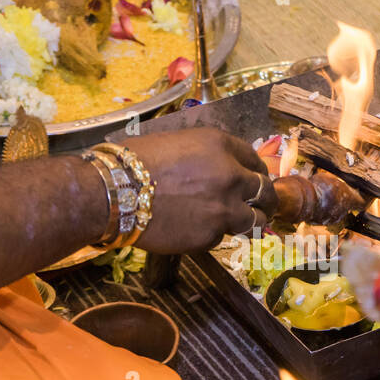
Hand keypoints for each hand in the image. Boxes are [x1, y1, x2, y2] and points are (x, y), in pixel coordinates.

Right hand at [126, 128, 276, 253]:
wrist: (114, 192)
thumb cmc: (135, 162)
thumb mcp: (177, 143)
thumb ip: (207, 156)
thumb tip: (219, 167)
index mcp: (221, 146)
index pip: (254, 159)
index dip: (255, 171)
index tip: (254, 179)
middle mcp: (230, 176)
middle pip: (265, 191)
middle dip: (266, 199)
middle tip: (264, 205)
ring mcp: (223, 208)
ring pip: (252, 219)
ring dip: (247, 220)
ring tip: (239, 223)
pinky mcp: (210, 235)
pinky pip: (220, 236)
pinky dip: (212, 234)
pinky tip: (193, 229)